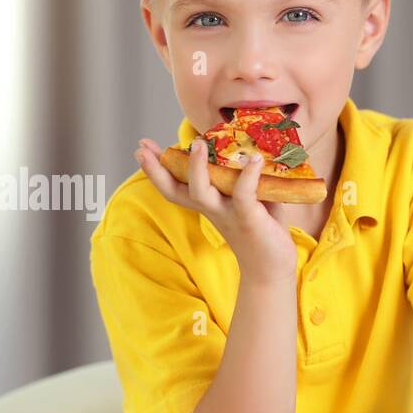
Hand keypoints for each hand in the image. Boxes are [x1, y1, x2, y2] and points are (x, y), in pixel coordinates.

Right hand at [134, 137, 297, 285]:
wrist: (270, 269)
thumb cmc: (260, 230)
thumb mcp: (247, 198)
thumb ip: (244, 175)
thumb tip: (251, 145)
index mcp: (206, 203)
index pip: (174, 186)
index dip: (156, 168)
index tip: (142, 147)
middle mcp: (210, 208)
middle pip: (174, 190)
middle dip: (157, 169)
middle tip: (143, 147)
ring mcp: (227, 214)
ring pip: (201, 192)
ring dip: (197, 167)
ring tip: (197, 144)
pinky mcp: (248, 218)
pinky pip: (243, 194)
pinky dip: (248, 175)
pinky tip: (254, 158)